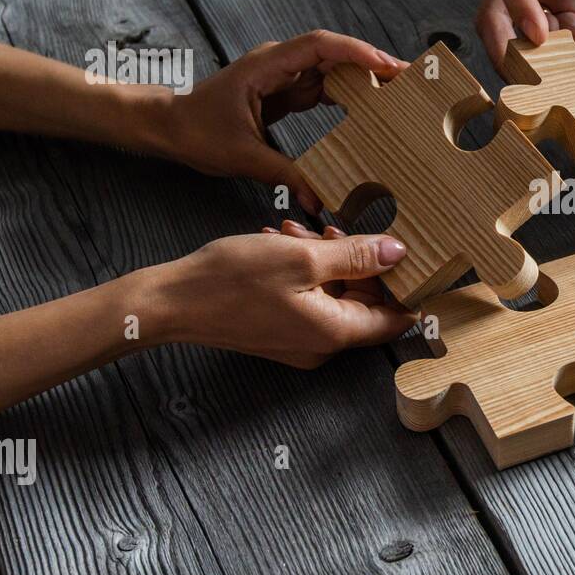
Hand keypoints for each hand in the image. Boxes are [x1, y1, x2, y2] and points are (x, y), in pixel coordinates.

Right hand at [148, 221, 414, 367]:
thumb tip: (398, 253)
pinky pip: (306, 299)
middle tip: (331, 228)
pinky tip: (279, 242)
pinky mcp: (278, 330)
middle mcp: (321, 346)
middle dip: (353, 260)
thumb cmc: (231, 280)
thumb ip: (355, 256)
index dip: (404, 286)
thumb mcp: (302, 258)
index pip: (394, 319)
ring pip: (331, 294)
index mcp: (335, 333)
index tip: (405, 254)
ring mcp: (298, 341)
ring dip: (322, 258)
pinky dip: (301, 270)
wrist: (169, 302)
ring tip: (294, 231)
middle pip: (362, 302)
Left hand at [151, 30, 404, 212]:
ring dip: (365, 80)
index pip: (321, 47)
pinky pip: (324, 88)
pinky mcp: (285, 92)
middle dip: (373, 64)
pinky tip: (371, 109)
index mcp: (268, 66)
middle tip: (410, 79)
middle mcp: (280, 64)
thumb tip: (318, 197)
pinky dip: (349, 97)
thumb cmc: (196, 132)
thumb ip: (284, 174)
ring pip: (334, 70)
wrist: (169, 127)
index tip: (388, 65)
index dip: (358, 53)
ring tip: (399, 93)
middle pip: (336, 54)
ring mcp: (284, 76)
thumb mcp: (242, 156)